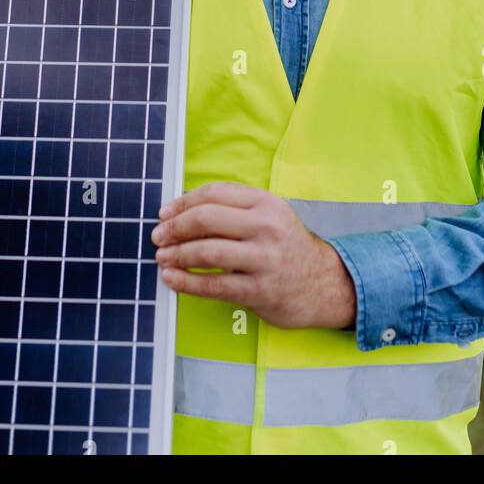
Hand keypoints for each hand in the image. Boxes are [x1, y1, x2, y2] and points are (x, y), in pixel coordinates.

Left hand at [150, 180, 356, 329]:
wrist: (324, 283)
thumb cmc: (287, 247)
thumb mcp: (268, 216)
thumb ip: (233, 210)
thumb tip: (182, 211)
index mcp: (265, 202)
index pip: (215, 193)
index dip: (183, 201)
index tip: (165, 212)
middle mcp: (266, 227)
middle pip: (207, 218)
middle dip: (175, 227)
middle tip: (159, 236)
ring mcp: (264, 259)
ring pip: (207, 252)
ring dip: (177, 254)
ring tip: (162, 258)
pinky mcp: (260, 290)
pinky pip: (214, 285)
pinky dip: (187, 282)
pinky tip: (173, 279)